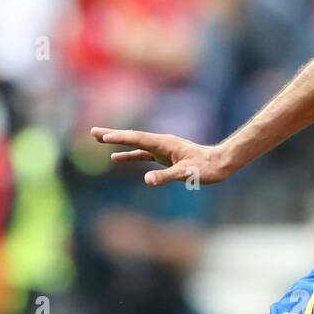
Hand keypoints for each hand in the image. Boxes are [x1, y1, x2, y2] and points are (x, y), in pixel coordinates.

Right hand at [90, 127, 231, 186]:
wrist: (220, 164)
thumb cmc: (206, 168)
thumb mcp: (186, 174)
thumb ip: (166, 177)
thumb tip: (146, 180)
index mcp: (164, 143)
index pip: (137, 139)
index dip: (119, 138)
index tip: (103, 136)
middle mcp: (161, 143)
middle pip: (132, 137)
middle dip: (112, 135)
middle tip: (92, 132)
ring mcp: (162, 149)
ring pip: (135, 145)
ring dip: (118, 143)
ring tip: (100, 139)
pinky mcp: (164, 157)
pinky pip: (142, 154)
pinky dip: (129, 155)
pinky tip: (118, 158)